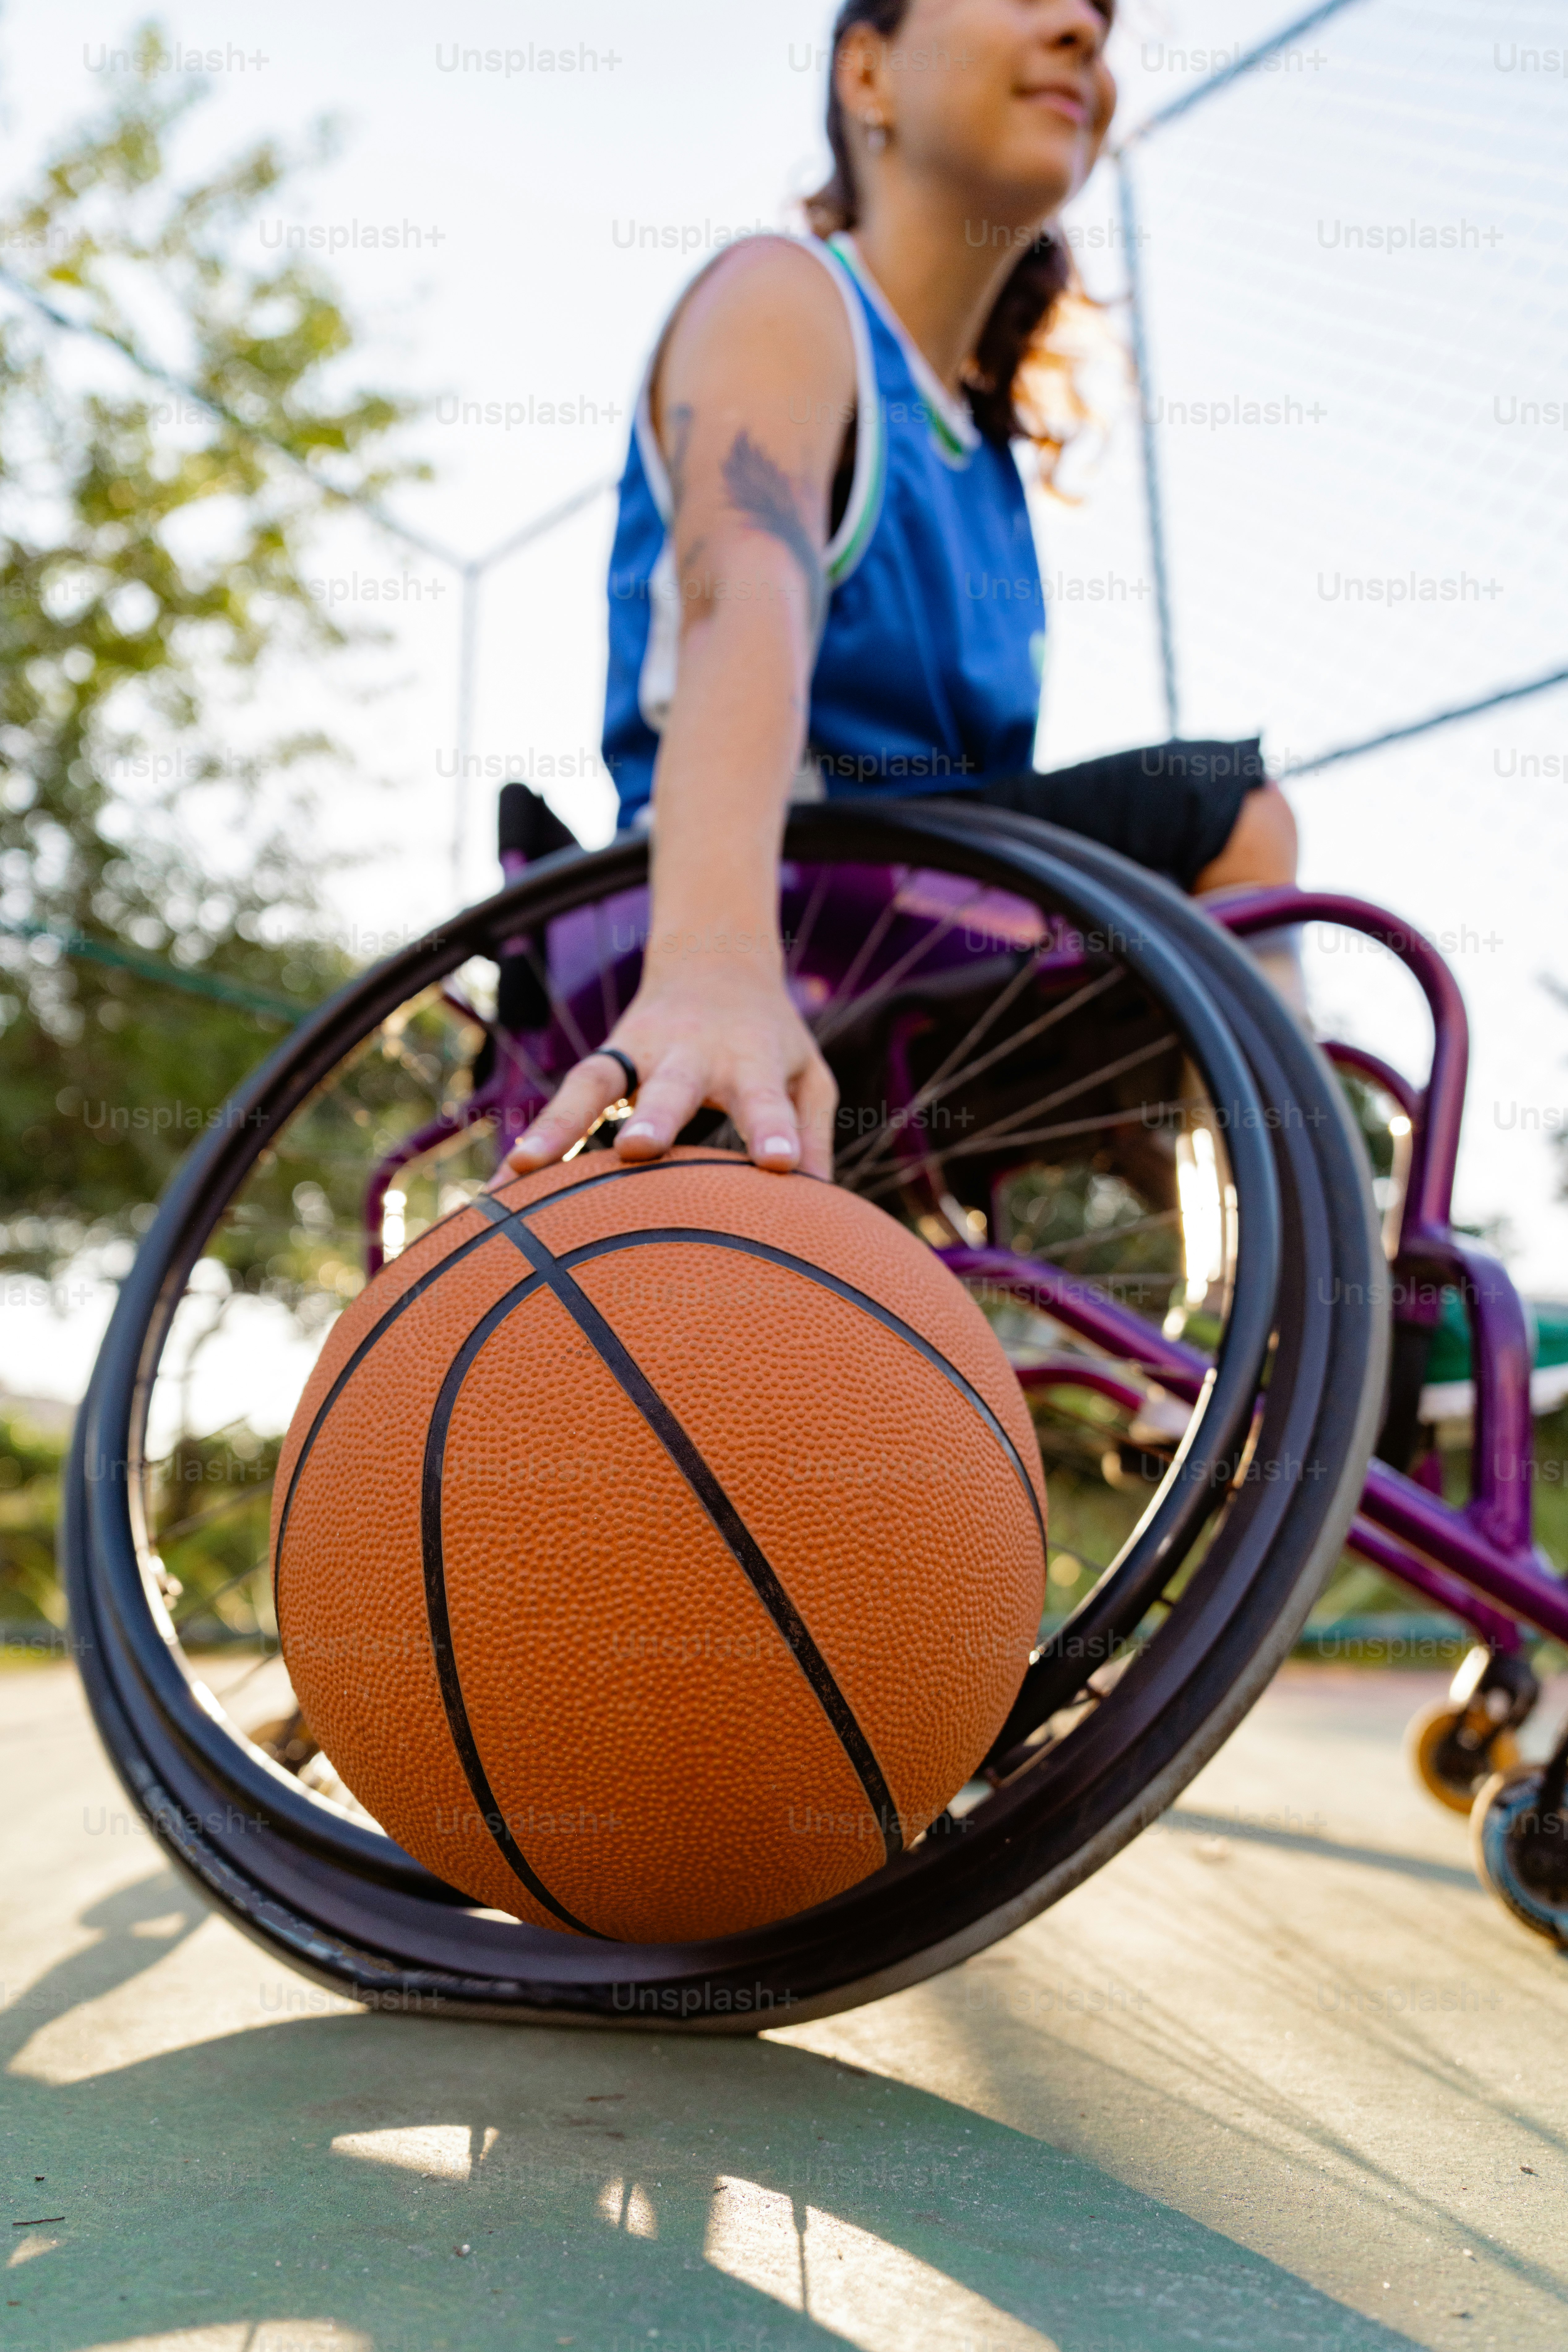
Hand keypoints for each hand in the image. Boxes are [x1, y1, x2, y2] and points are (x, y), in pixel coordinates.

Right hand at [494, 966, 836, 1181]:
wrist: (716, 960)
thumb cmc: (770, 1039)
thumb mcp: (808, 1074)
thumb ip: (812, 1135)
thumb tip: (827, 1214)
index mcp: (751, 1059)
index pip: (765, 1099)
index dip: (772, 1130)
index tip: (778, 1165)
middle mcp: (691, 1054)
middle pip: (672, 1088)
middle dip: (655, 1117)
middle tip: (639, 1150)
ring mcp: (639, 1053)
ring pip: (597, 1084)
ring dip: (564, 1123)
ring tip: (527, 1165)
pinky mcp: (605, 1060)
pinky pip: (567, 1097)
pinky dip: (539, 1132)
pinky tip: (507, 1177)